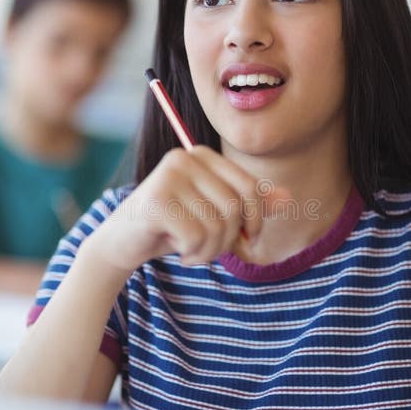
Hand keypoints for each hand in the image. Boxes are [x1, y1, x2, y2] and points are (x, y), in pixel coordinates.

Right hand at [90, 145, 289, 272]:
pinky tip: (177, 250)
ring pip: (217, 225)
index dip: (256, 220)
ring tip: (191, 250)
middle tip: (209, 249)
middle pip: (235, 207)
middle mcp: (186, 158)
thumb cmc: (172, 227)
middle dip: (229, 240)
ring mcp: (168, 176)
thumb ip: (249, 207)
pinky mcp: (156, 200)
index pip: (250, 187)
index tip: (245, 240)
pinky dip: (193, 253)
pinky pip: (197, 237)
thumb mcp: (214, 216)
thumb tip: (287, 199)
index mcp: (203, 155)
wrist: (123, 242)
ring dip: (210, 251)